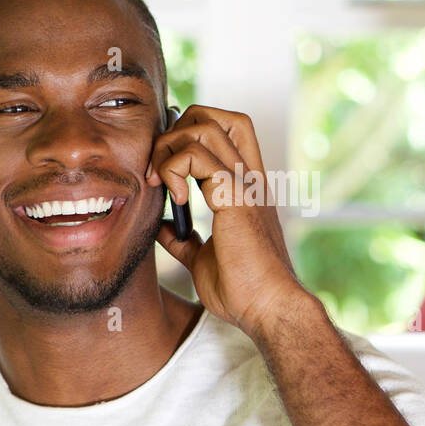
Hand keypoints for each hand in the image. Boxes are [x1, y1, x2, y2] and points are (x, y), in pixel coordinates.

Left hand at [148, 105, 310, 340]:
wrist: (267, 310)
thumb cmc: (243, 291)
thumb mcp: (202, 259)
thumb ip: (184, 239)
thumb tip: (161, 228)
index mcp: (243, 188)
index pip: (224, 131)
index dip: (188, 136)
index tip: (163, 170)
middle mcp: (247, 178)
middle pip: (216, 115)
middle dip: (176, 130)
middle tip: (157, 168)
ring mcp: (244, 184)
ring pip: (205, 125)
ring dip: (169, 147)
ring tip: (159, 182)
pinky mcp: (235, 197)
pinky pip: (196, 157)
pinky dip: (173, 169)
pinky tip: (174, 200)